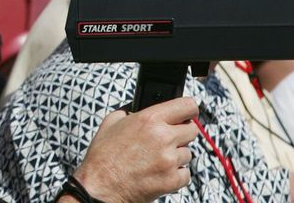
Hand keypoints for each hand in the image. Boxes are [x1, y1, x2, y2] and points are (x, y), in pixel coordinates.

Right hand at [72, 97, 198, 202]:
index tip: (187, 114)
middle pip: (192, 130)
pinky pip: (186, 173)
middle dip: (181, 134)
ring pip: (188, 153)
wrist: (100, 187)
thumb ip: (130, 112)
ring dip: (176, 155)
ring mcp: (170, 160)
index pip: (186, 106)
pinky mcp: (173, 180)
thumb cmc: (103, 157)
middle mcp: (163, 137)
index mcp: (149, 119)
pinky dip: (175, 174)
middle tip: (166, 140)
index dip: (188, 110)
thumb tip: (139, 110)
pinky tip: (159, 172)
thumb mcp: (111, 123)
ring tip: (156, 160)